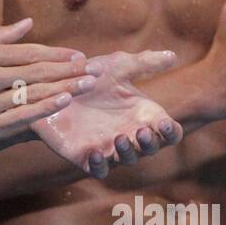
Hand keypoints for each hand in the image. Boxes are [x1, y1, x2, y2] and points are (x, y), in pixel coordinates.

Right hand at [0, 17, 99, 161]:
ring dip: (62, 87)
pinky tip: (61, 103)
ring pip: (30, 93)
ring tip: (86, 84)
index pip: (27, 52)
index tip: (79, 56)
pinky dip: (42, 109)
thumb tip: (28, 23)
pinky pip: (18, 117)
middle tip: (94, 69)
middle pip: (34, 70)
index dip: (57, 54)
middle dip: (68, 69)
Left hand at [32, 49, 182, 178]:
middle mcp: (130, 134)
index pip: (168, 131)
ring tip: (119, 137)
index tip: (164, 123)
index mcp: (143, 115)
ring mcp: (110, 147)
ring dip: (127, 152)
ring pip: (127, 159)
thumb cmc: (89, 76)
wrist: (53, 87)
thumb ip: (143, 62)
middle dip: (150, 143)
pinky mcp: (86, 157)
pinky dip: (99, 165)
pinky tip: (95, 153)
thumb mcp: (116, 66)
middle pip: (151, 148)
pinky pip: (98, 169)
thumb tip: (173, 55)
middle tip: (141, 132)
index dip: (170, 131)